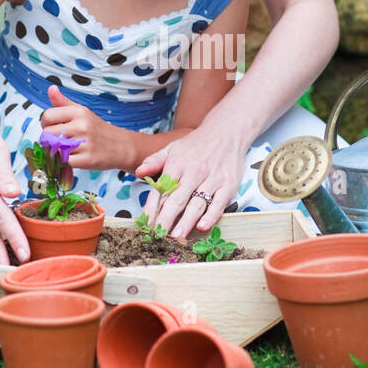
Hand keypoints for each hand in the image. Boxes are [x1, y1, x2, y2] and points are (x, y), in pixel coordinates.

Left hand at [40, 85, 122, 170]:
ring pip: (54, 148)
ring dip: (55, 152)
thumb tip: (51, 88)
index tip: (53, 128)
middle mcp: (82, 125)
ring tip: (65, 150)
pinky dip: (63, 162)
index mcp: (79, 112)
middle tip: (60, 142)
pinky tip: (70, 158)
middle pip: (48, 134)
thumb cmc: (97, 129)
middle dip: (49, 140)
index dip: (46, 124)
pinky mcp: (88, 159)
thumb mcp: (82, 112)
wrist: (122, 146)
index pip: (47, 116)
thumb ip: (63, 102)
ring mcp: (86, 143)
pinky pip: (63, 162)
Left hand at [134, 123, 247, 238]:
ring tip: (176, 236)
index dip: (153, 207)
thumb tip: (139, 171)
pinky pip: (219, 204)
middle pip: (178, 200)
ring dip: (186, 222)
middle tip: (159, 234)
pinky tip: (202, 226)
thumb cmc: (197, 144)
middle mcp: (195, 172)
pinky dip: (211, 216)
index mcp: (178, 164)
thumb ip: (154, 161)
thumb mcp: (172, 148)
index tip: (145, 222)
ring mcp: (213, 179)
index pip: (162, 190)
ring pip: (197, 204)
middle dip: (167, 219)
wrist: (227, 131)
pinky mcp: (228, 185)